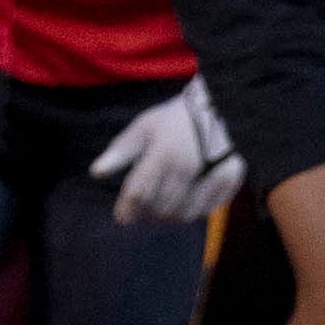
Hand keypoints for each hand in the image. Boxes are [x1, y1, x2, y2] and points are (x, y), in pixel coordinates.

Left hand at [90, 77, 237, 224]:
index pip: (139, 191)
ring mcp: (211, 176)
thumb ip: (121, 151)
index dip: (127, 208)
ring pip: (181, 213)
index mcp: (163, 152)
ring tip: (157, 212)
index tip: (122, 218)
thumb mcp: (144, 126)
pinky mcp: (229, 182)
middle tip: (139, 214)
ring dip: (166, 217)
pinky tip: (181, 207)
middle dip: (145, 214)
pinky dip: (189, 214)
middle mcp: (188, 167)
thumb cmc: (175, 117)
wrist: (219, 106)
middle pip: (159, 206)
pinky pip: (204, 211)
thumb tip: (96, 172)